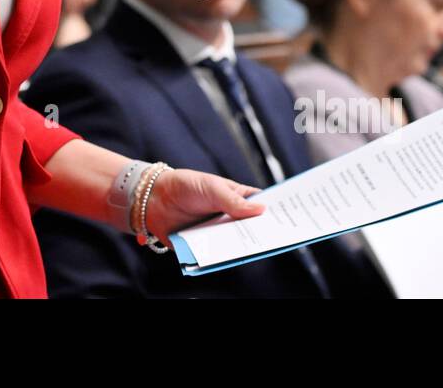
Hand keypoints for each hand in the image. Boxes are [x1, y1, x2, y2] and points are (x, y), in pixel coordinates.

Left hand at [136, 168, 264, 247]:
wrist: (152, 200)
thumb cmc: (185, 186)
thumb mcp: (212, 187)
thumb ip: (234, 201)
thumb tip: (261, 210)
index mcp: (236, 199)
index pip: (261, 206)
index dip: (275, 212)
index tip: (291, 218)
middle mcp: (230, 218)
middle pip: (252, 229)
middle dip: (263, 233)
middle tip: (276, 237)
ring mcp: (217, 234)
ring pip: (237, 244)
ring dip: (244, 246)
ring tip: (255, 247)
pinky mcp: (204, 246)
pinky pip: (217, 255)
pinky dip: (223, 257)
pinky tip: (229, 256)